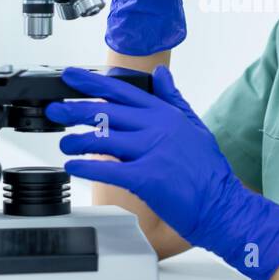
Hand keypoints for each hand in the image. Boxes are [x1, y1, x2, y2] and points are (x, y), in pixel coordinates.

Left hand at [44, 65, 278, 279]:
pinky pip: (108, 168)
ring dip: (77, 141)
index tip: (71, 76)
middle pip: (107, 112)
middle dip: (75, 109)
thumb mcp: (194, 126)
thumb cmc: (208, 171)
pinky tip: (73, 166)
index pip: (123, 92)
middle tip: (55, 110)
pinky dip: (86, 167)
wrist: (223, 206)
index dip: (93, 82)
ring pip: (104, 138)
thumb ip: (173, 99)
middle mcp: (158, 128)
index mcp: (167, 115)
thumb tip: (162, 73)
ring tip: (64, 145)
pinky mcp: (147, 177)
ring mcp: (153, 151)